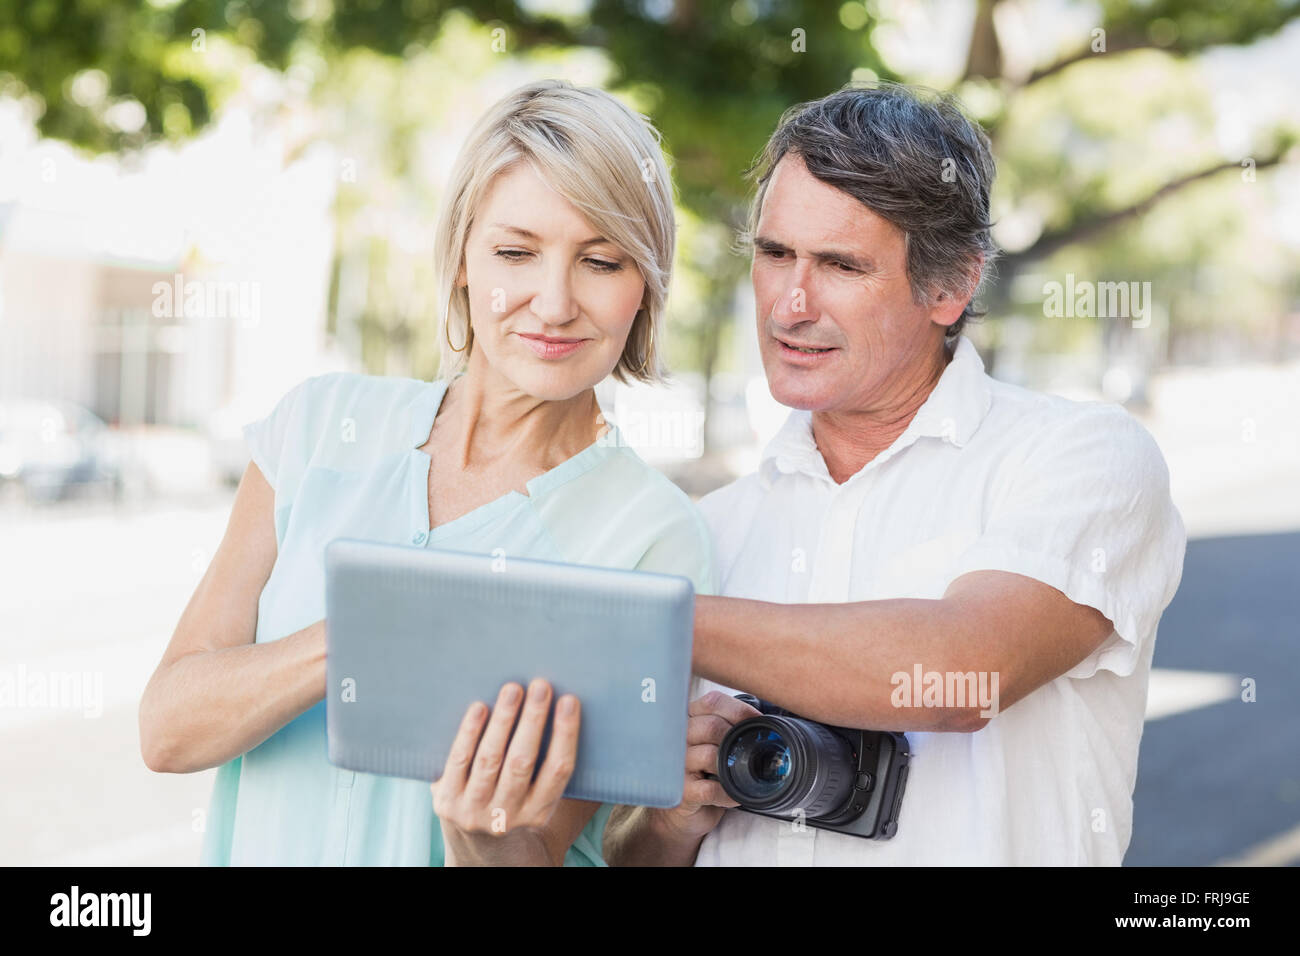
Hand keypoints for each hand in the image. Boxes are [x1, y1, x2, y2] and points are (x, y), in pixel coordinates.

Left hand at [431, 679, 579, 865]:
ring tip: (513, 689)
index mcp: (539, 812)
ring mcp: (474, 810)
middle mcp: (507, 816)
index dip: (565, 734)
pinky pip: (459, 761)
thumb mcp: (537, 796)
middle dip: (533, 720)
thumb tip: (575, 710)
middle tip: (540, 685)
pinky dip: (470, 733)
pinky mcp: (446, 801)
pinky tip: (480, 707)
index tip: (569, 701)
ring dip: (503, 720)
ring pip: (490, 759)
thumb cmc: (514, 797)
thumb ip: (552, 765)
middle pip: (522, 762)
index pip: (558, 771)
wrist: (472, 839)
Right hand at [661, 690, 761, 839]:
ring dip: (731, 767)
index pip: (712, 702)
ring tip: (739, 775)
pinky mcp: (682, 792)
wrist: (685, 813)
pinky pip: (710, 789)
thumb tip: (768, 722)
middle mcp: (679, 739)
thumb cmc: (705, 774)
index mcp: (689, 721)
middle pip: (710, 726)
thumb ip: (730, 729)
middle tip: (750, 751)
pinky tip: (733, 795)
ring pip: (709, 755)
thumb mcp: (715, 745)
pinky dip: (728, 793)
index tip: (758, 721)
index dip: (739, 710)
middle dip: (736, 738)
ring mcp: (677, 766)